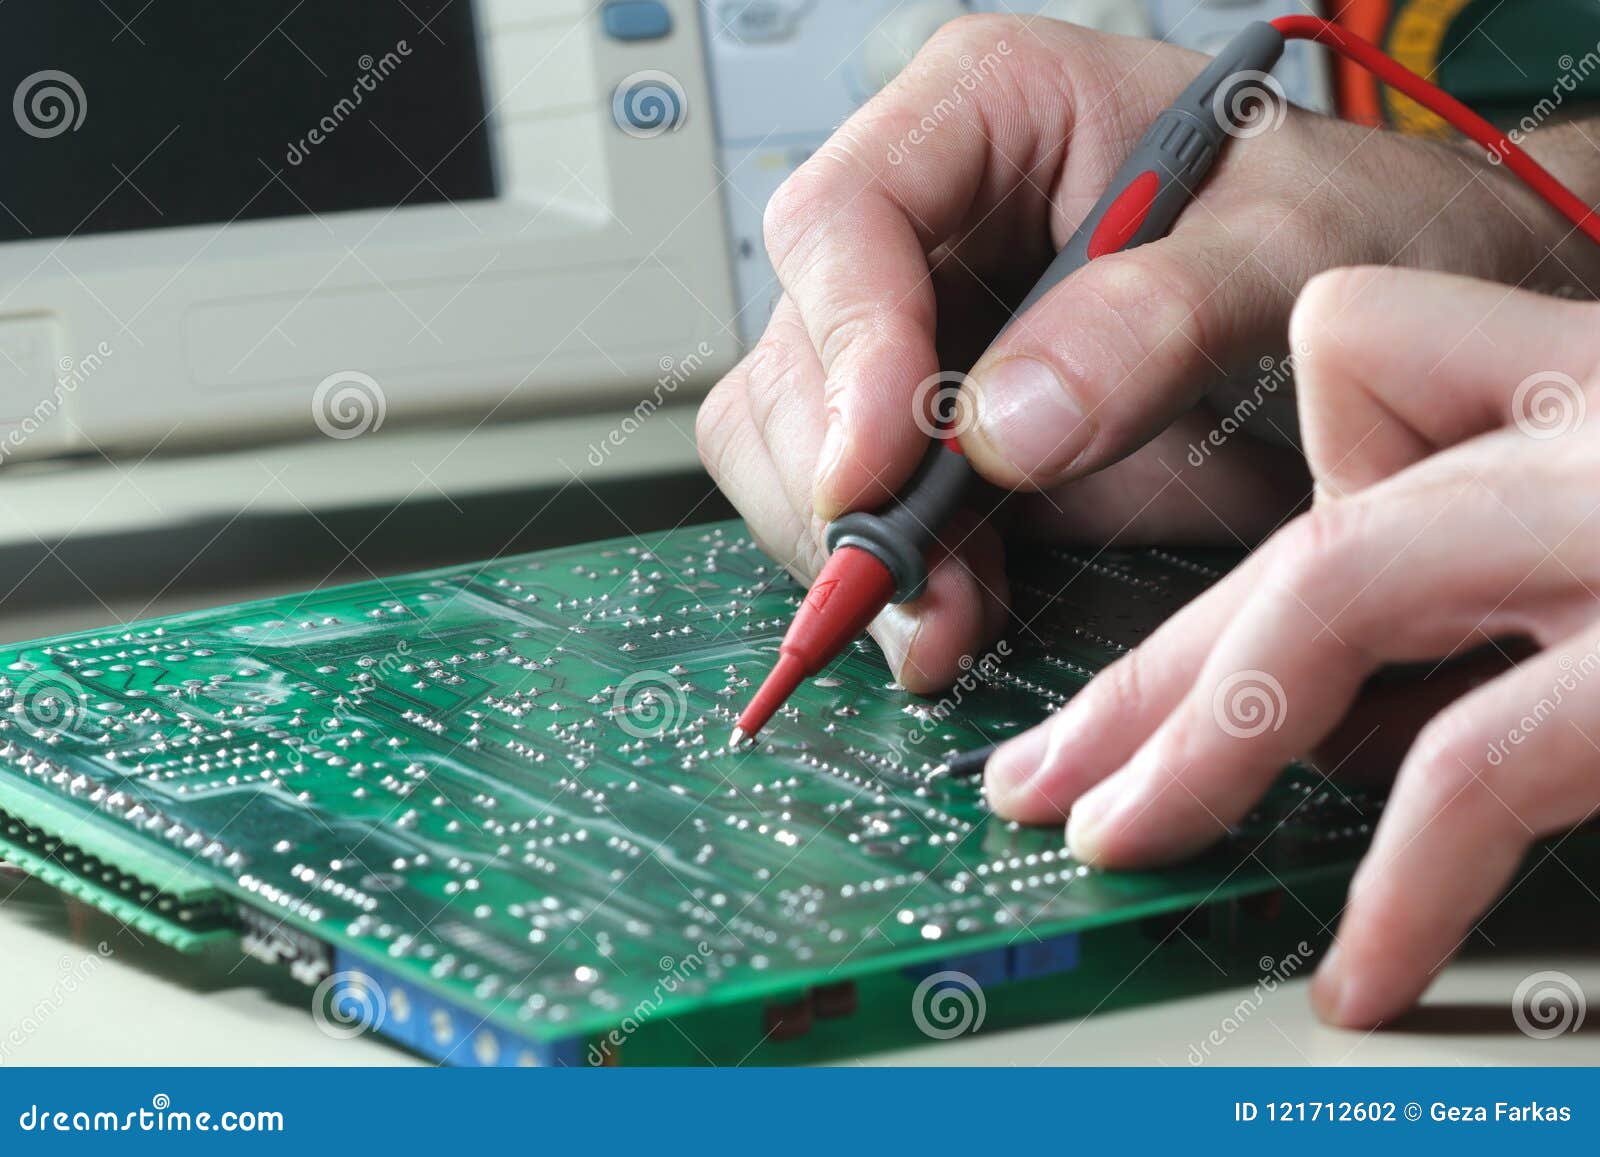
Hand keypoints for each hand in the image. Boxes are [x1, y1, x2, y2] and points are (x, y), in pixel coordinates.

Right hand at [696, 14, 1592, 691]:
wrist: (1403, 308)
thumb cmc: (1358, 228)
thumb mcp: (1295, 247)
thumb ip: (1158, 320)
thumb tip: (1006, 430)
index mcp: (988, 112)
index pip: (844, 216)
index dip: (845, 348)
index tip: (880, 470)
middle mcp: (931, 221)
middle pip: (799, 351)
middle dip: (846, 487)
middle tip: (927, 589)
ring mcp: (925, 331)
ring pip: (799, 444)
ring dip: (861, 549)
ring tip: (956, 618)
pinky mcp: (941, 431)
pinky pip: (860, 509)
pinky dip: (896, 576)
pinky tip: (961, 612)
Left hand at [985, 265, 1599, 1027]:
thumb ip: (1475, 532)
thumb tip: (1328, 701)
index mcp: (1567, 371)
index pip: (1344, 355)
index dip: (1287, 478)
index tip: (1213, 653)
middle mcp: (1579, 424)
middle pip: (1290, 522)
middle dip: (1147, 672)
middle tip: (1035, 778)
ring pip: (1326, 598)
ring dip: (1199, 741)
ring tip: (1110, 843)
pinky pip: (1476, 763)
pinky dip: (1402, 883)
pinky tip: (1360, 972)